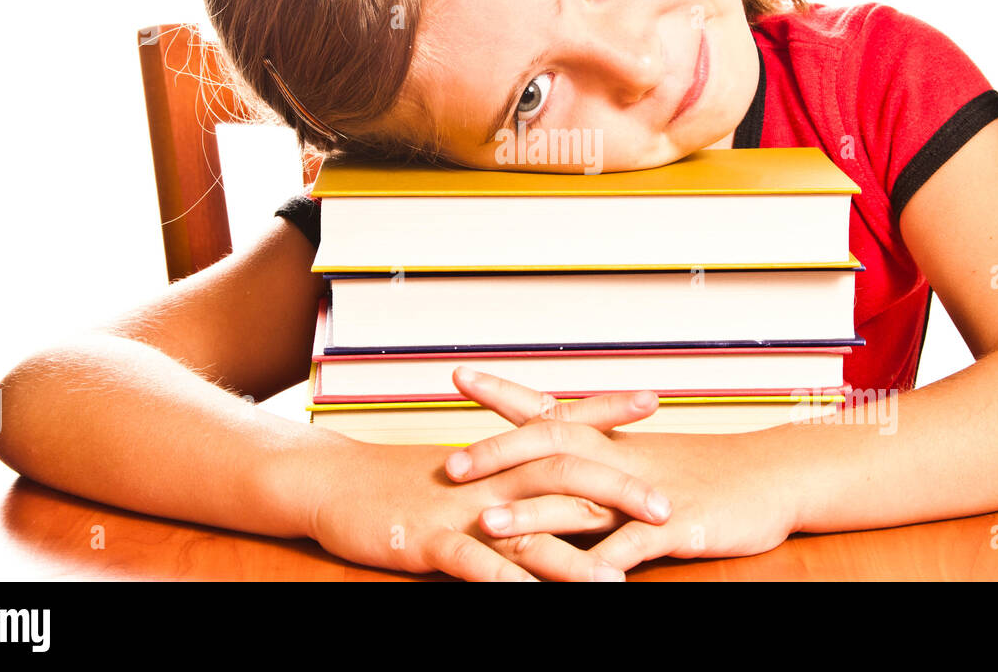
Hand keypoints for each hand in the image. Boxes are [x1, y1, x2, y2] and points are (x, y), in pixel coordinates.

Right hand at [296, 377, 670, 581]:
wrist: (333, 483)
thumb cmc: (401, 479)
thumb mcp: (461, 469)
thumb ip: (508, 470)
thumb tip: (554, 477)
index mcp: (496, 454)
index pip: (560, 420)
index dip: (606, 409)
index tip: (652, 398)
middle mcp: (487, 475)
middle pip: (559, 473)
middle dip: (615, 488)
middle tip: (664, 506)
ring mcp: (460, 509)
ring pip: (526, 530)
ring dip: (573, 559)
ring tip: (616, 581)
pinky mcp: (429, 542)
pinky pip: (473, 564)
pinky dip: (503, 582)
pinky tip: (529, 599)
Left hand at [446, 370, 802, 571]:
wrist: (775, 475)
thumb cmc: (708, 469)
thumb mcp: (647, 459)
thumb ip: (597, 462)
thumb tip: (546, 466)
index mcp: (611, 440)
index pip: (546, 407)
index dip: (503, 391)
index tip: (459, 374)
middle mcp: (621, 459)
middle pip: (552, 445)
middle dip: (500, 454)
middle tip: (452, 465)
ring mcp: (646, 495)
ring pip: (581, 501)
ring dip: (533, 515)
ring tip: (489, 526)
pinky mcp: (676, 528)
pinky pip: (632, 550)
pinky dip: (601, 567)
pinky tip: (576, 583)